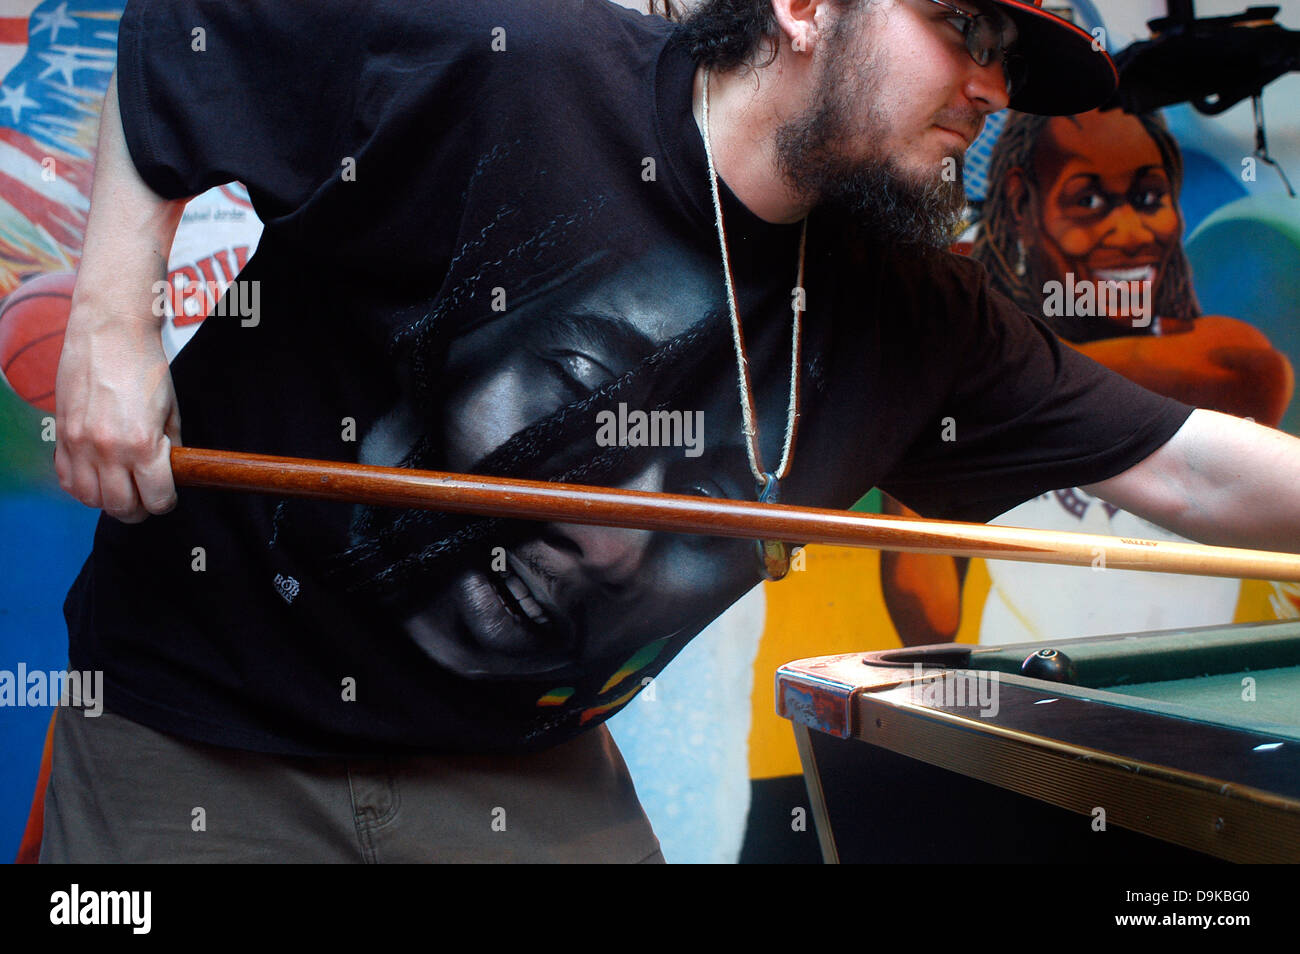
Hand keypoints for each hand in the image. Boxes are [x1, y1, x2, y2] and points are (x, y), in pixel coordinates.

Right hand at [54, 305, 180, 522]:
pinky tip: (98, 476)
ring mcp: (79, 444)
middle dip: (138, 509)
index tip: (167, 495)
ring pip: (90, 499)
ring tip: (122, 489)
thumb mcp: (171, 410)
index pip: (156, 499)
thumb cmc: (145, 367)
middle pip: (121, 507)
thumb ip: (171, 447)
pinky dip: (82, 486)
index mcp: (142, 444)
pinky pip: (66, 479)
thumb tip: (172, 474)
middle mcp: (107, 449)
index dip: (166, 502)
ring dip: (108, 501)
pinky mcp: (61, 435)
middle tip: (146, 498)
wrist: (109, 333)